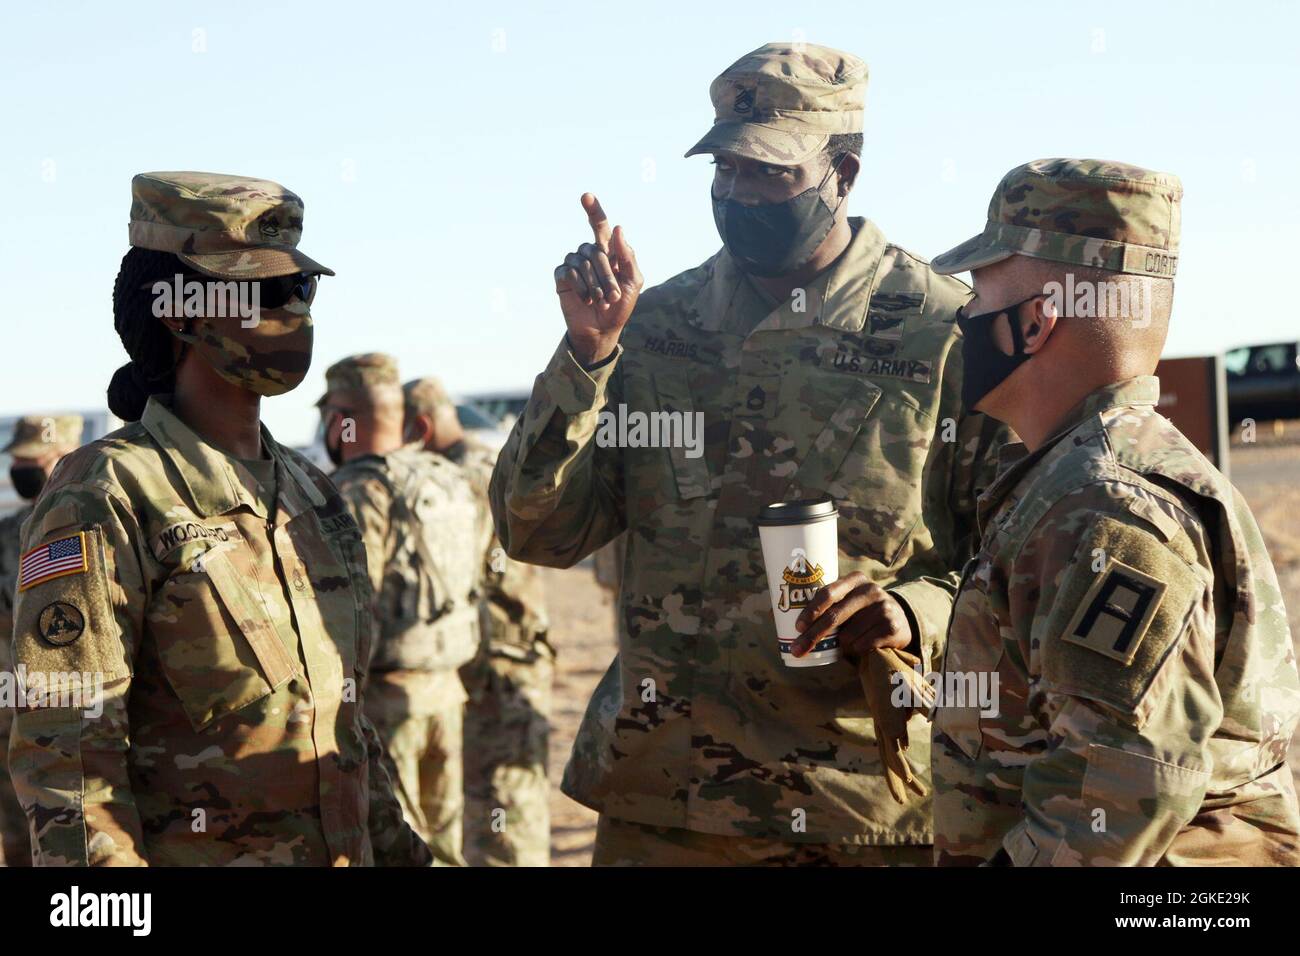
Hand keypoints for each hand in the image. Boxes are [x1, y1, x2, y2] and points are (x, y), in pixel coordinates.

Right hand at [553, 193, 643, 365]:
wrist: (602, 330)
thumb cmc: (620, 306)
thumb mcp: (633, 282)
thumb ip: (627, 256)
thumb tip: (617, 228)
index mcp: (608, 252)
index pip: (599, 225)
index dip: (593, 210)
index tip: (586, 196)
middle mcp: (590, 254)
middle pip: (595, 250)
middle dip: (606, 275)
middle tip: (613, 297)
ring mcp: (575, 264)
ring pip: (582, 260)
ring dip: (594, 284)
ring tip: (600, 301)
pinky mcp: (562, 277)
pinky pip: (568, 271)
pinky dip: (580, 286)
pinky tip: (585, 299)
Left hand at [789, 572, 912, 658]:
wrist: (901, 619)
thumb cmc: (861, 611)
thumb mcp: (845, 600)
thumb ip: (821, 604)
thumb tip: (774, 613)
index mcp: (854, 580)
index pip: (828, 592)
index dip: (810, 610)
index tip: (797, 626)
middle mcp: (870, 590)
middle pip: (835, 617)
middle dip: (813, 636)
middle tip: (798, 650)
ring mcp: (884, 607)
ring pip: (848, 635)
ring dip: (841, 645)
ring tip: (847, 642)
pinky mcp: (892, 626)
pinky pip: (863, 645)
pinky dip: (856, 650)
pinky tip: (863, 645)